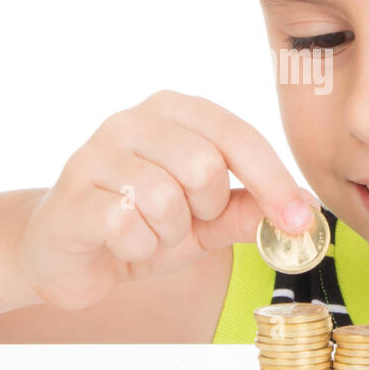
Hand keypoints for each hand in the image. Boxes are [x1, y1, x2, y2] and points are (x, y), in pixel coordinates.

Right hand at [19, 90, 319, 309]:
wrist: (65, 256)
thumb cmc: (139, 227)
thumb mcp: (204, 222)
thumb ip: (247, 210)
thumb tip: (303, 211)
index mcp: (174, 112)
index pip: (237, 135)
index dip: (274, 180)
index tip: (301, 221)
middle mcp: (133, 120)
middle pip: (203, 165)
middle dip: (204, 209)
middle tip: (183, 221)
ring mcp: (97, 152)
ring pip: (165, 198)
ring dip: (166, 234)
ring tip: (147, 233)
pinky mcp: (73, 193)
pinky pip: (128, 225)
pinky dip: (137, 248)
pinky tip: (120, 244)